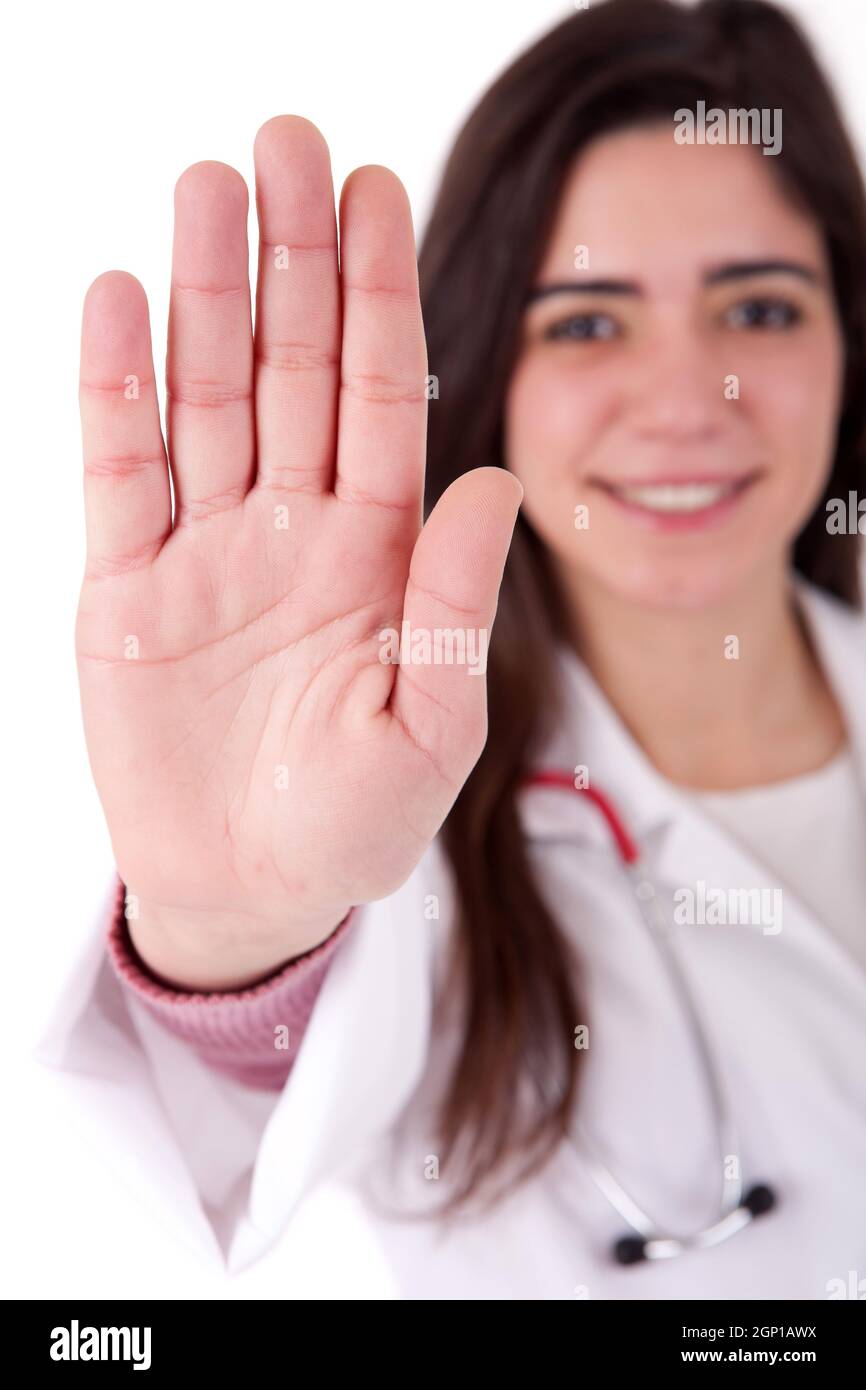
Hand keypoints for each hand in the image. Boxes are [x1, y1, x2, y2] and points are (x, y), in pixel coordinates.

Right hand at [76, 116, 520, 987]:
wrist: (250, 887)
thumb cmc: (354, 822)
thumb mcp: (431, 728)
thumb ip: (456, 606)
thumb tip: (491, 483)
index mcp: (378, 551)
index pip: (379, 398)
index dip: (379, 296)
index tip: (378, 191)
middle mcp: (293, 526)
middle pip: (291, 366)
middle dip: (293, 259)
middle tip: (288, 144)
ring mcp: (207, 547)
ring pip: (206, 395)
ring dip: (206, 294)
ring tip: (208, 190)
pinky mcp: (127, 584)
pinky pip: (119, 468)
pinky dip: (117, 389)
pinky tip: (123, 304)